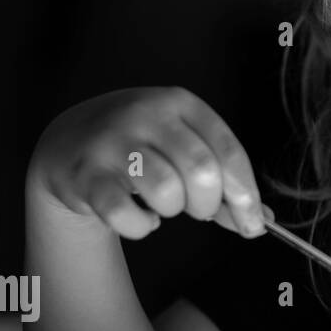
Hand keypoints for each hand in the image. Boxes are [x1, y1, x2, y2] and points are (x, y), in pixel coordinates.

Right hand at [27, 86, 271, 239]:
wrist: (69, 141)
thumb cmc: (144, 148)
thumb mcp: (184, 148)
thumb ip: (222, 182)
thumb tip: (261, 221)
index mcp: (181, 104)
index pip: (228, 150)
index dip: (246, 194)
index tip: (254, 225)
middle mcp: (147, 115)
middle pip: (201, 171)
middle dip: (208, 203)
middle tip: (199, 209)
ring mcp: (112, 142)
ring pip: (165, 192)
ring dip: (173, 210)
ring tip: (164, 205)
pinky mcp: (85, 174)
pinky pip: (125, 214)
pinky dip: (140, 226)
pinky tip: (138, 216)